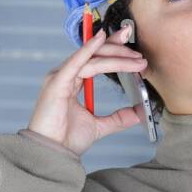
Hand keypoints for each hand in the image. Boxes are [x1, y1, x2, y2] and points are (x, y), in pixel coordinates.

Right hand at [27, 21, 147, 155]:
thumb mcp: (99, 126)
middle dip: (119, 50)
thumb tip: (138, 113)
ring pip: (92, 59)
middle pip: (95, 54)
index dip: (113, 47)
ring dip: (116, 56)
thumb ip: (118, 118)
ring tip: (136, 61)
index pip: (95, 58)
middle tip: (140, 55)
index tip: (129, 40)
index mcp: (72, 82)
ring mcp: (60, 77)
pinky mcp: (57, 83)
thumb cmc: (66, 139)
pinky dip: (89, 49)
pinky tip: (102, 38)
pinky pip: (76, 62)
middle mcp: (65, 75)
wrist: (51, 154)